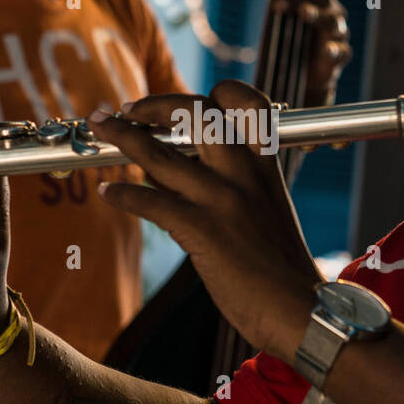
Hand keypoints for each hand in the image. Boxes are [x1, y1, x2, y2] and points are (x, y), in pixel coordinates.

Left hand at [90, 81, 324, 358]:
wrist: (302, 311)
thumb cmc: (283, 269)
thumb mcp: (268, 209)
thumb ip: (236, 184)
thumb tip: (184, 171)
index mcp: (265, 163)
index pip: (243, 101)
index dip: (211, 93)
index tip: (181, 103)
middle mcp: (243, 172)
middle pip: (192, 112)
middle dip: (152, 104)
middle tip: (126, 109)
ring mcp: (221, 199)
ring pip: (159, 152)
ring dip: (122, 136)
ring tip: (101, 128)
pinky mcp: (202, 230)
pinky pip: (150, 201)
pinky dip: (123, 194)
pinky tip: (107, 193)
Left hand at [266, 0, 351, 106]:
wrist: (299, 75)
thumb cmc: (291, 40)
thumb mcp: (281, 20)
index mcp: (321, 0)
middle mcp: (332, 14)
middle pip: (325, 0)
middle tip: (282, 2)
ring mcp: (338, 35)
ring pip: (333, 22)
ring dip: (317, 15)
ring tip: (304, 13)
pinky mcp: (340, 56)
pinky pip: (341, 51)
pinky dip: (333, 49)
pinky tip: (325, 49)